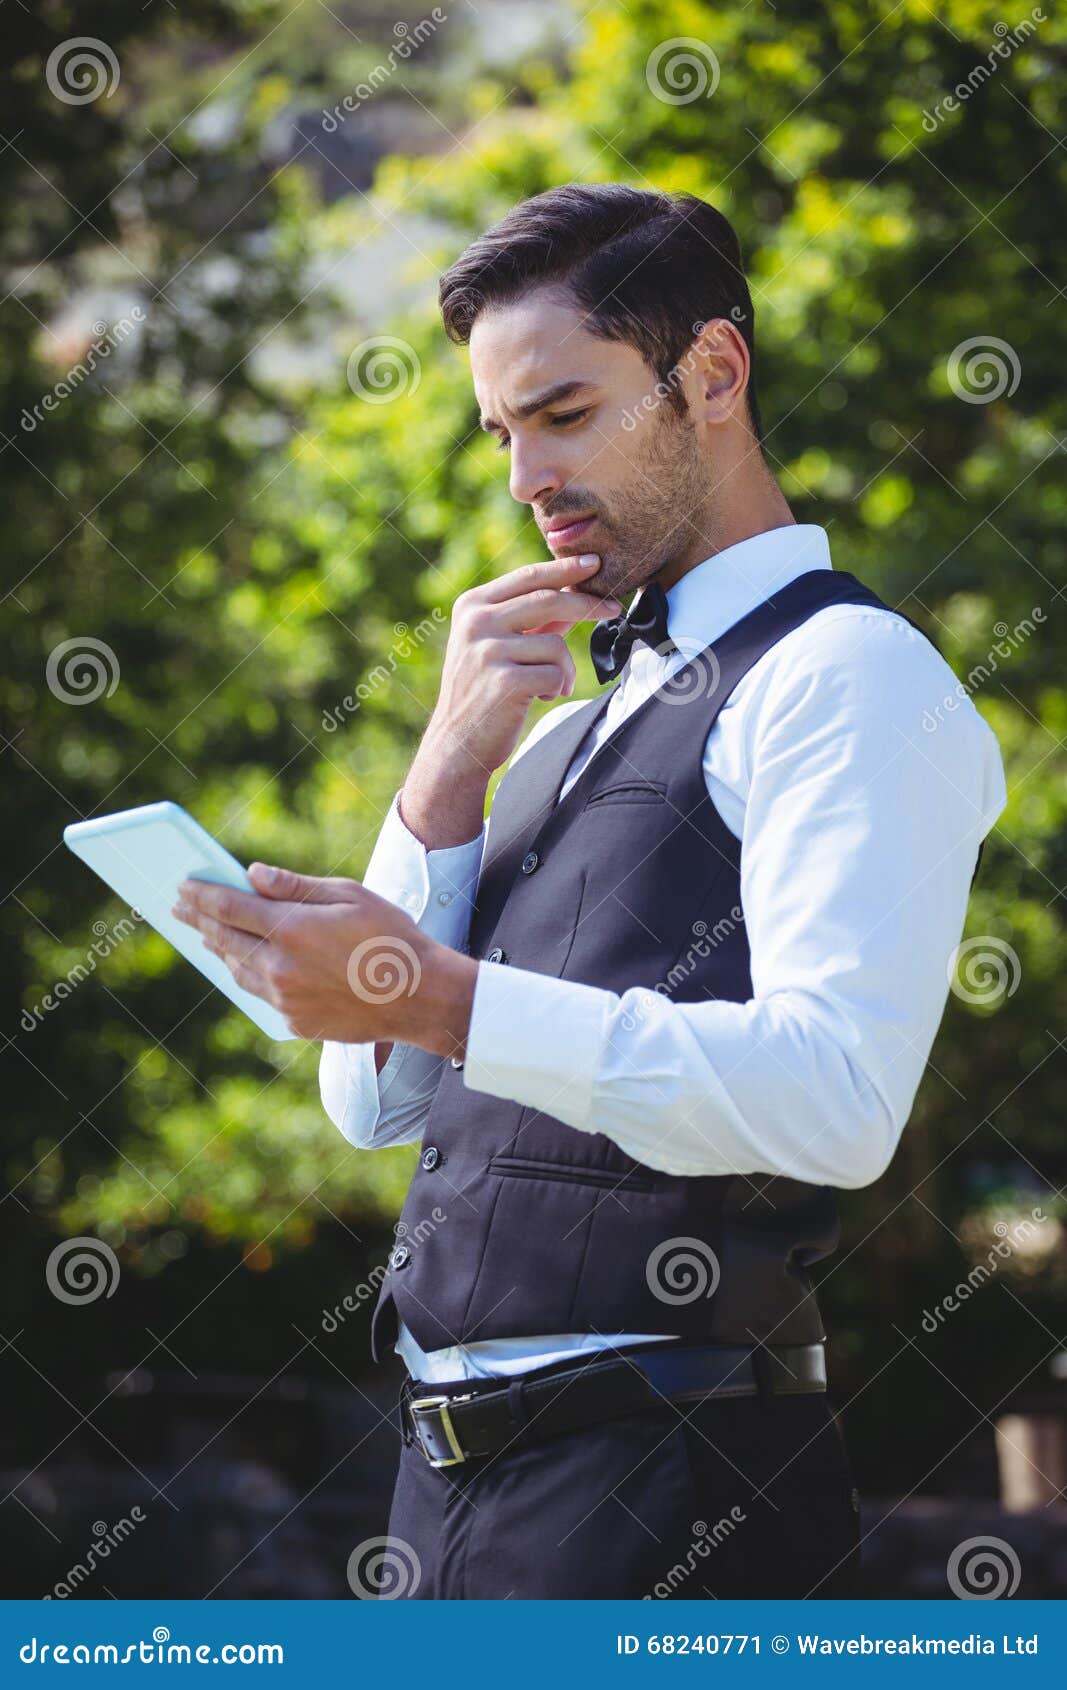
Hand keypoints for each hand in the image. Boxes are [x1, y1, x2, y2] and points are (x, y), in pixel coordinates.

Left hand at [171, 862, 477, 1048]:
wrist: (419, 996)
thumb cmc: (389, 936)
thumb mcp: (348, 895)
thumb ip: (295, 887)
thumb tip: (252, 874)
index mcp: (291, 929)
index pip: (229, 907)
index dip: (201, 895)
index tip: (182, 885)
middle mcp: (280, 967)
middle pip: (224, 940)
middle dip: (199, 920)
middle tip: (179, 908)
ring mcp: (285, 999)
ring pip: (237, 971)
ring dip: (219, 950)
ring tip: (207, 935)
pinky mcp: (295, 1022)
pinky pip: (262, 995)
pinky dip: (249, 976)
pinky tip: (245, 965)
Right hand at [426, 553, 621, 776]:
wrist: (458, 742)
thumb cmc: (484, 692)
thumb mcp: (498, 645)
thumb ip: (532, 618)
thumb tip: (574, 591)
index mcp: (472, 606)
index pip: (528, 577)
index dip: (565, 569)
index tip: (595, 563)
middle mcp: (476, 623)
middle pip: (548, 600)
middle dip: (587, 604)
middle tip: (614, 609)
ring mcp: (488, 651)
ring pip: (555, 645)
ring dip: (564, 669)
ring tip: (549, 686)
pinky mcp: (504, 681)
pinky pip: (555, 674)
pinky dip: (557, 688)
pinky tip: (538, 698)